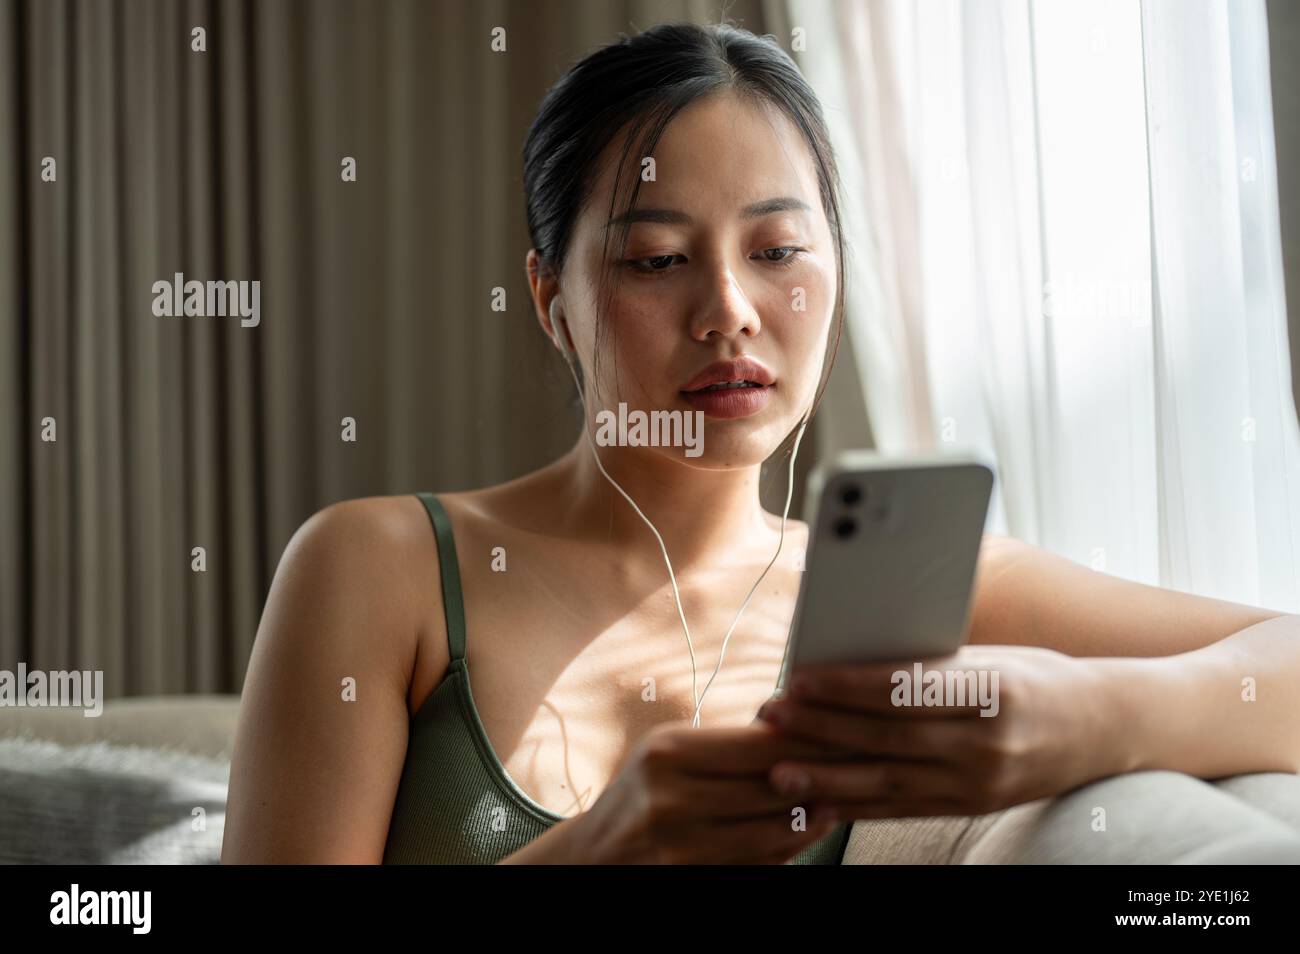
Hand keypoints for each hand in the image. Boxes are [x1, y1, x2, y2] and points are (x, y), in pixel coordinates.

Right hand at [504, 721, 849, 863]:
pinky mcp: (690, 877)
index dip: (806, 737)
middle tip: (859, 760)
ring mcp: (680, 845)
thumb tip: (797, 724)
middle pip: (769, 787)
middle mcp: (670, 798)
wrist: (593, 856)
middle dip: (819, 775)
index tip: (842, 728)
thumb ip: (723, 744)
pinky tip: (808, 830)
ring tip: (842, 799)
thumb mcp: (667, 752)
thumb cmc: (640, 793)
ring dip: (813, 816)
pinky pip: (756, 862)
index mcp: (666, 752)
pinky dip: (787, 847)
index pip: (756, 743)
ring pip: (770, 829)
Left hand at [754, 645, 1123, 819]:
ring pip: (889, 781)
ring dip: (828, 775)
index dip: (846, 686)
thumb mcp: (989, 658)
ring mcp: (980, 782)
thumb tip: (848, 661)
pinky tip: (820, 800)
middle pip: (888, 737)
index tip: (798, 678)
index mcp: (992, 691)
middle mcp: (987, 743)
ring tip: (779, 768)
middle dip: (822, 728)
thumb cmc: (1038, 677)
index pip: (905, 689)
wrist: (1105, 729)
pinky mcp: (973, 806)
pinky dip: (857, 805)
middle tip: (772, 717)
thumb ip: (927, 665)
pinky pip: (904, 808)